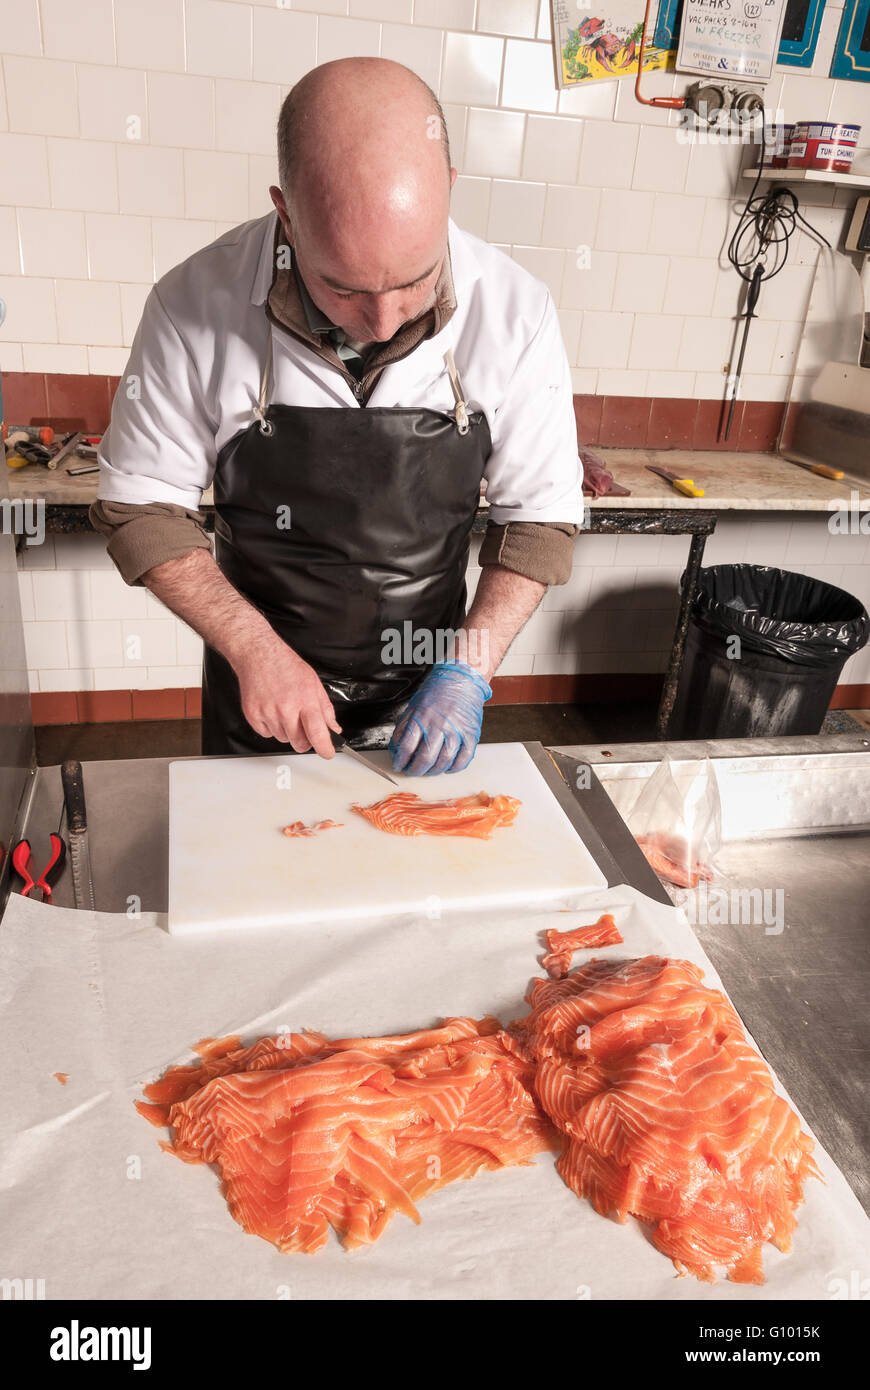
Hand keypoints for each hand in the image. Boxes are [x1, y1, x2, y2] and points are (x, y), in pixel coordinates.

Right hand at [235, 636, 341, 756]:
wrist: (259, 656)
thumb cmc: (286, 666)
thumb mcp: (314, 684)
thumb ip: (326, 709)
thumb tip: (333, 728)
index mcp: (305, 700)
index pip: (317, 734)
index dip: (324, 748)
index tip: (327, 752)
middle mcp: (286, 709)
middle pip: (299, 743)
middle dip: (304, 740)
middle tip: (302, 725)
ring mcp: (268, 713)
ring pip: (282, 739)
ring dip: (286, 731)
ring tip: (284, 709)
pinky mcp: (253, 715)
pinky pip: (266, 734)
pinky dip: (270, 727)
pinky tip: (272, 710)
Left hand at [389, 661, 491, 775]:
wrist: (461, 680)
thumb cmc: (436, 693)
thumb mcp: (413, 707)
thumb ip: (403, 729)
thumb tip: (395, 750)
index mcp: (422, 717)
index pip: (407, 747)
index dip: (401, 761)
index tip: (399, 766)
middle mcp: (440, 725)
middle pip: (426, 757)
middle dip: (416, 770)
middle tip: (412, 772)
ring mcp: (457, 730)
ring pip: (444, 761)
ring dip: (434, 771)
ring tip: (428, 770)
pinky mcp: (471, 734)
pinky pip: (464, 758)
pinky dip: (454, 768)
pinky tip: (448, 767)